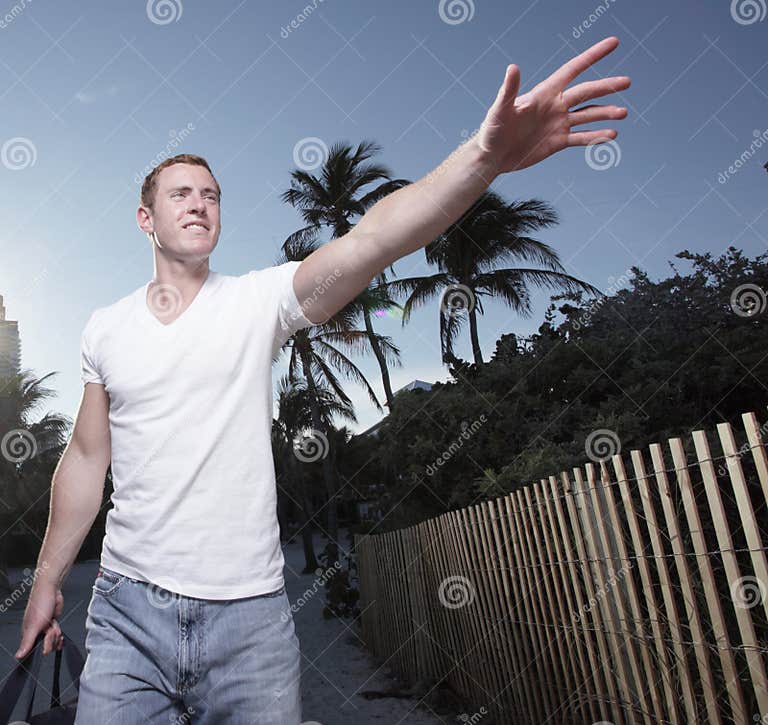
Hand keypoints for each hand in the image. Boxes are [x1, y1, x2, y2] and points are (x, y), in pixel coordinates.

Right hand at [15, 579, 64, 658]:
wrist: (51, 592)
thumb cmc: (40, 604)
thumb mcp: (34, 626)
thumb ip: (27, 642)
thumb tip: (18, 655)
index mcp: (28, 635)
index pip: (36, 650)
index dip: (44, 646)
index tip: (46, 637)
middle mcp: (36, 633)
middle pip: (47, 646)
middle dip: (52, 637)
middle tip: (49, 627)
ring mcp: (45, 629)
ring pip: (53, 641)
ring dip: (56, 633)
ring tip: (52, 624)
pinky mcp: (52, 625)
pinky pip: (57, 635)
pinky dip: (59, 632)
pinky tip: (57, 627)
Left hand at [475, 36, 630, 173]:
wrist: (491, 157)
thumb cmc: (491, 131)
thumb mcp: (500, 109)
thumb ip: (509, 90)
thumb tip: (513, 67)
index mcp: (544, 93)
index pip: (573, 69)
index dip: (592, 56)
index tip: (613, 43)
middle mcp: (554, 105)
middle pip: (586, 92)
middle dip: (606, 87)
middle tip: (627, 81)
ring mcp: (558, 124)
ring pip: (588, 115)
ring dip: (605, 113)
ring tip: (623, 112)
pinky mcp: (557, 142)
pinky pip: (581, 138)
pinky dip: (596, 136)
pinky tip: (611, 135)